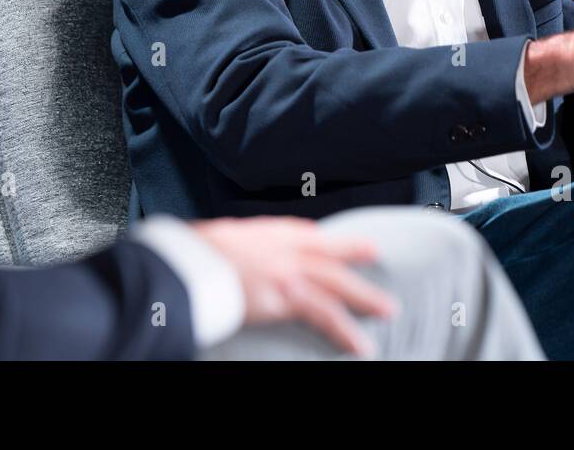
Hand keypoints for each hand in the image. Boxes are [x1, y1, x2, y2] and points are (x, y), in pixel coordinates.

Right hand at [190, 216, 396, 356]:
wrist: (187, 265)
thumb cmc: (193, 255)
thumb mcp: (219, 238)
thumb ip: (238, 245)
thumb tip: (233, 252)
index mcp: (265, 231)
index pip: (303, 232)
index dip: (324, 239)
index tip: (339, 243)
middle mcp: (282, 247)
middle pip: (327, 253)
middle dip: (354, 255)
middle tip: (375, 256)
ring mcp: (287, 271)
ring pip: (335, 284)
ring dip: (363, 298)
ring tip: (386, 310)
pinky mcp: (285, 297)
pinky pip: (323, 315)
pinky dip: (344, 330)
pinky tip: (359, 343)